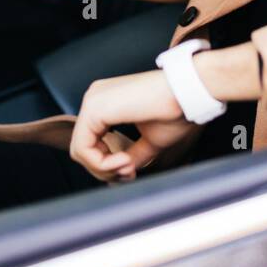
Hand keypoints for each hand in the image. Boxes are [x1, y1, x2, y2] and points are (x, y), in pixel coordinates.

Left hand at [70, 70, 202, 181]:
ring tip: (129, 167)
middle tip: (129, 173)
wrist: (187, 93)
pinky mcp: (94, 109)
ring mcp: (92, 102)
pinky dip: (102, 163)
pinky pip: (83, 148)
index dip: (108, 166)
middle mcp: (94, 99)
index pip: (90, 143)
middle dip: (105, 170)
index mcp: (105, 103)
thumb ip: (132, 154)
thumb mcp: (150, 140)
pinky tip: (125, 161)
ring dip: (104, 168)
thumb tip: (122, 173)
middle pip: (82, 149)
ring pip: (80, 151)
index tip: (132, 172)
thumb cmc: (175, 110)